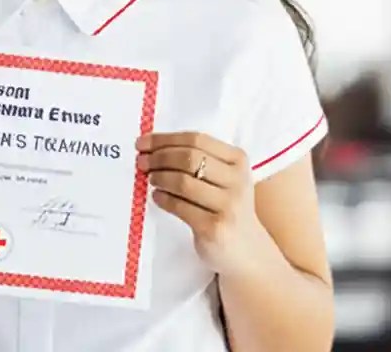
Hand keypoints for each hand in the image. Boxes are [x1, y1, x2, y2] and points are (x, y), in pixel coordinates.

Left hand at [136, 132, 272, 275]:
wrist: (248, 251)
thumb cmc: (228, 208)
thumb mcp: (225, 179)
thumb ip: (199, 161)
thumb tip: (153, 148)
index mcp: (238, 160)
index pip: (197, 139)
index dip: (165, 139)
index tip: (143, 142)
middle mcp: (236, 180)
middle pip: (189, 158)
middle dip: (159, 157)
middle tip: (142, 162)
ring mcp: (227, 205)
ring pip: (183, 181)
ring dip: (160, 177)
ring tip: (151, 179)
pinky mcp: (214, 228)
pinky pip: (180, 207)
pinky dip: (163, 199)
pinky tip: (157, 197)